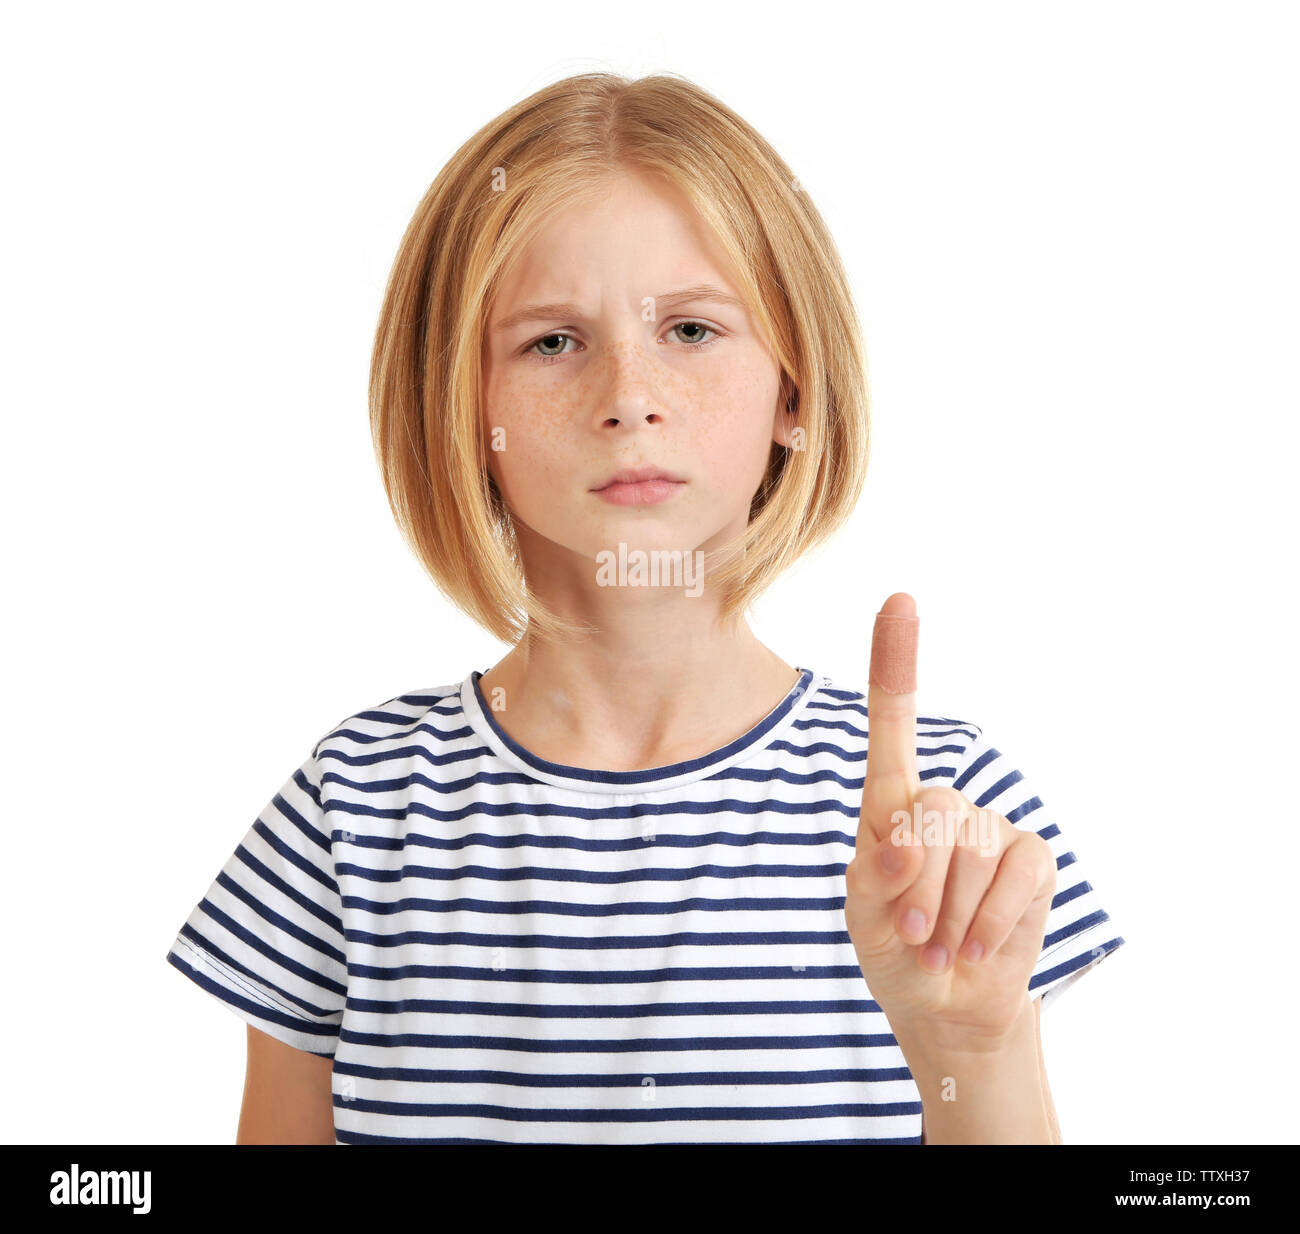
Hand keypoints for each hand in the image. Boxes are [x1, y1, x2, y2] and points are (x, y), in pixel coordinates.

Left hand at [843, 592, 1057, 1051]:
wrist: (949, 1008)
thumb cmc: (899, 950)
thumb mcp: (867, 916)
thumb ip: (879, 876)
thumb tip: (908, 841)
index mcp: (891, 806)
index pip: (893, 727)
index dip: (897, 662)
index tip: (900, 600)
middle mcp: (944, 805)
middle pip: (929, 813)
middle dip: (916, 886)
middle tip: (914, 933)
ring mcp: (992, 828)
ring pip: (967, 851)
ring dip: (949, 917)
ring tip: (942, 944)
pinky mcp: (1032, 859)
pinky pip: (1015, 876)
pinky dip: (989, 924)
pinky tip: (977, 948)